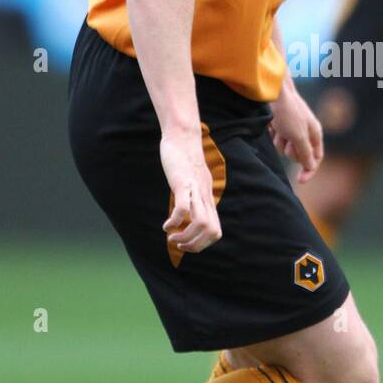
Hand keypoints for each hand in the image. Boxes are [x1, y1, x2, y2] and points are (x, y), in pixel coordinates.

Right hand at [160, 129, 221, 252]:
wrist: (183, 137)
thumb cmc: (186, 159)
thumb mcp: (194, 181)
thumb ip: (194, 195)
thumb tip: (189, 208)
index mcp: (207, 199)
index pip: (216, 232)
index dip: (203, 244)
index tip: (188, 244)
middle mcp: (204, 197)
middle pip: (211, 232)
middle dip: (195, 246)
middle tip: (179, 245)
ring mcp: (195, 190)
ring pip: (201, 223)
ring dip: (186, 237)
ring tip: (172, 237)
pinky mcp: (183, 182)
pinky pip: (184, 207)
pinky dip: (175, 221)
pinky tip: (166, 224)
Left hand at [269, 78, 323, 182]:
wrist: (272, 92)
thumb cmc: (288, 113)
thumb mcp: (298, 136)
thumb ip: (305, 153)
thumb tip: (310, 167)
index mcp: (315, 133)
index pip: (316, 158)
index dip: (310, 170)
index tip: (300, 180)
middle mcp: (305, 132)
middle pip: (299, 154)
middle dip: (291, 151)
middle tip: (287, 139)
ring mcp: (292, 128)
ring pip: (285, 148)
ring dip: (280, 142)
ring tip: (278, 129)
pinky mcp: (280, 126)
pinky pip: (276, 140)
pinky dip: (273, 136)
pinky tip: (272, 125)